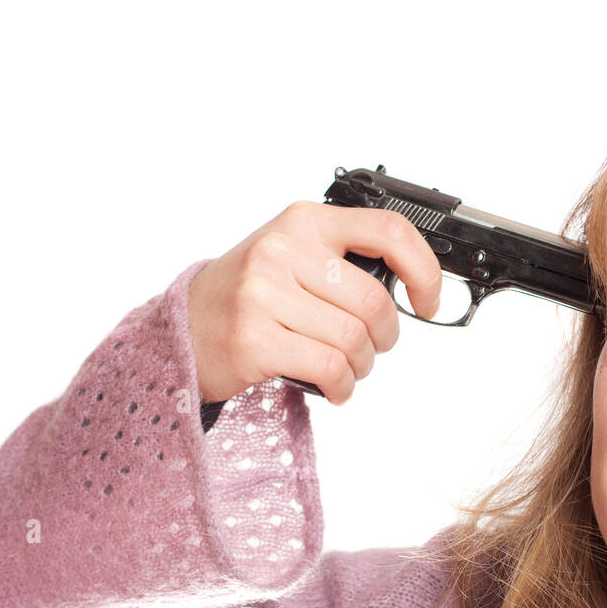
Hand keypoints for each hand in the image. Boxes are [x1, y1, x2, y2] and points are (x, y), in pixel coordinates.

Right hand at [187, 200, 442, 404]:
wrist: (180, 331)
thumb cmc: (245, 298)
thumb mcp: (291, 256)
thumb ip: (341, 259)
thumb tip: (409, 287)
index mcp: (303, 220)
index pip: (387, 230)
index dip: (423, 269)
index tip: (426, 301)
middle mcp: (282, 249)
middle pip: (374, 301)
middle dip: (384, 337)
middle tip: (371, 348)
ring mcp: (263, 293)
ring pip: (354, 339)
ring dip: (361, 366)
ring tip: (345, 369)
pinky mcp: (254, 339)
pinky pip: (330, 369)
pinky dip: (342, 386)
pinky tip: (334, 387)